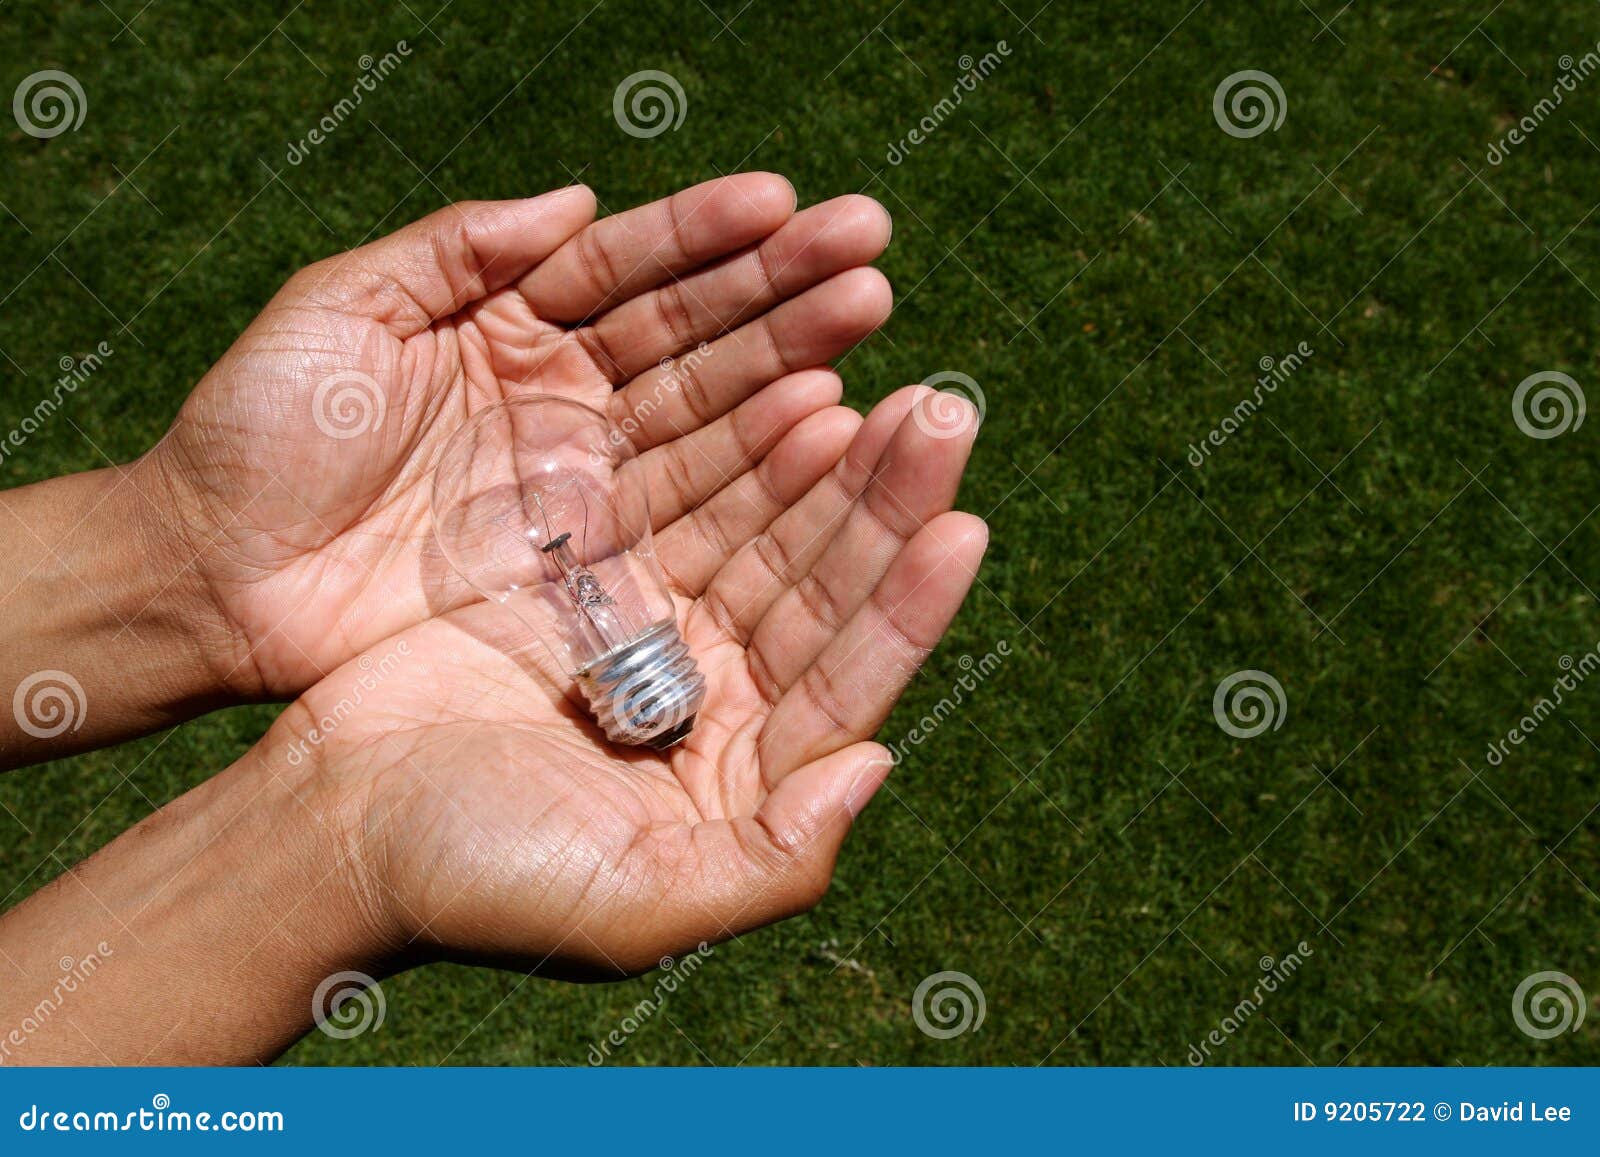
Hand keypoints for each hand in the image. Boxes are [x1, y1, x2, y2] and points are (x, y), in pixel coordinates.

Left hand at [150, 174, 893, 700]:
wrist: (213, 577)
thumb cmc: (258, 433)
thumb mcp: (341, 308)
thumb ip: (458, 246)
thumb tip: (578, 198)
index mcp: (509, 323)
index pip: (627, 267)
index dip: (706, 235)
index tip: (787, 203)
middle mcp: (565, 399)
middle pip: (691, 335)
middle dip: (781, 291)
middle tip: (868, 252)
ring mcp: (584, 483)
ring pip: (706, 415)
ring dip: (789, 369)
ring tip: (864, 321)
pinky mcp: (588, 565)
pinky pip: (684, 510)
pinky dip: (755, 472)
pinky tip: (819, 430)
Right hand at [285, 387, 985, 975]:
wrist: (336, 823)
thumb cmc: (477, 878)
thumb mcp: (635, 906)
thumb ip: (771, 861)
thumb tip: (873, 768)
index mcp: (745, 771)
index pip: (850, 676)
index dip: (909, 606)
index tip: (963, 525)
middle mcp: (719, 691)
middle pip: (825, 582)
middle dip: (887, 501)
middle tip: (946, 413)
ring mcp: (663, 625)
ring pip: (768, 526)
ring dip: (829, 459)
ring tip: (892, 390)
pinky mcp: (601, 575)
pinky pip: (689, 495)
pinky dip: (740, 446)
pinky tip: (794, 395)